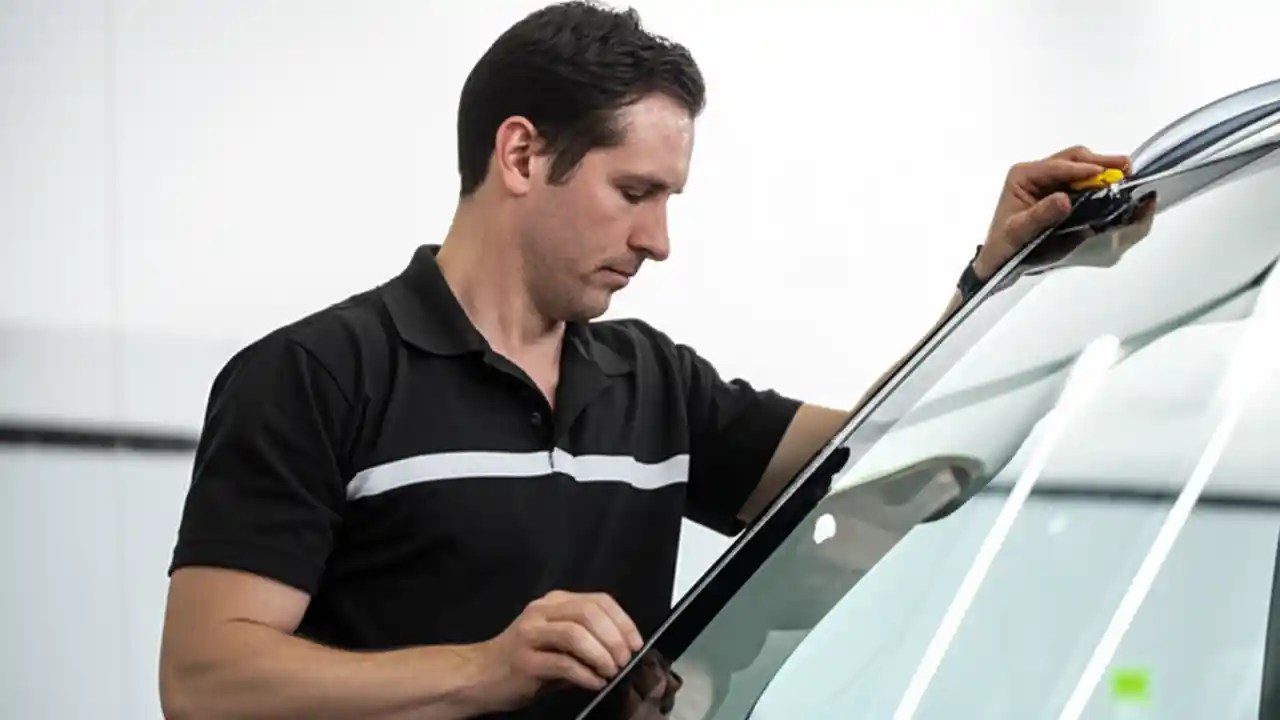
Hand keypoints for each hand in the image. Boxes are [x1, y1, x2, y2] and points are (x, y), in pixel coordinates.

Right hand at [474, 590, 644, 711]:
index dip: (623, 621)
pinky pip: (563, 663)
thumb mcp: (558, 644)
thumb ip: (587, 641)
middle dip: (614, 638)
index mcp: (554, 602)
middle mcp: (541, 612)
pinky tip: (595, 683)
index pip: (598, 600)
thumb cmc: (525, 662)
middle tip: (625, 661)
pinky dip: (585, 674)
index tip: (636, 644)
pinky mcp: (524, 661)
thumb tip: (624, 652)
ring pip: (576, 633)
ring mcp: (530, 634)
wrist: (480, 676)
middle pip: (589, 613)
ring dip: (601, 654)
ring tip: (611, 672)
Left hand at [976, 145, 1131, 279]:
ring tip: (1127, 175)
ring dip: (1104, 169)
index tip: (1102, 173)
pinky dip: (1100, 182)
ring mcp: (1051, 181)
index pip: (1055, 167)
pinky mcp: (1062, 191)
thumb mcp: (1018, 232)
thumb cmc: (1005, 246)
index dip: (1080, 169)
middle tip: (1125, 168)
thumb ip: (1041, 216)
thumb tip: (1065, 199)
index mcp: (1022, 176)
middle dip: (1099, 162)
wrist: (1000, 259)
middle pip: (1073, 159)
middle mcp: (1037, 173)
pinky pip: (1084, 181)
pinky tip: (1116, 187)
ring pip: (1081, 166)